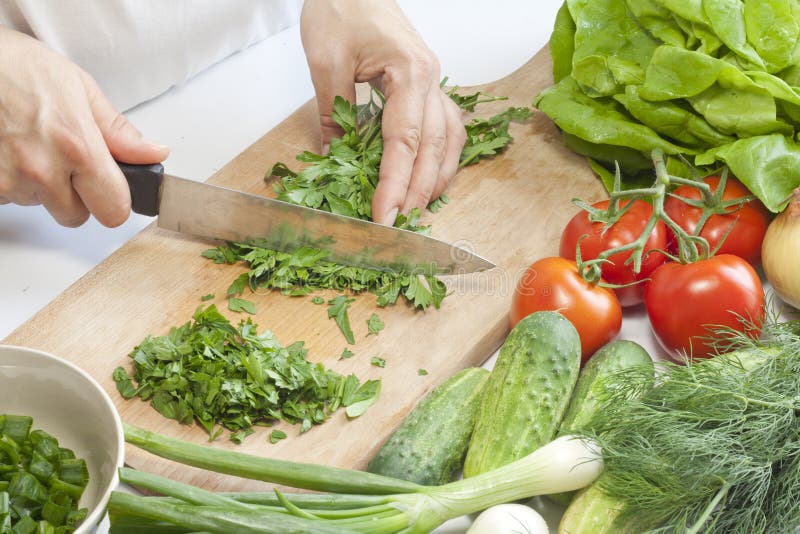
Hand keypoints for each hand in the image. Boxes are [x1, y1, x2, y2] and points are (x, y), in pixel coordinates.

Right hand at [0, 27, 168, 226]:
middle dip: (73, 194)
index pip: (114, 209)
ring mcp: (9, 180)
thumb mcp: (79, 87)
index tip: (109, 188)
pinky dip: (11, 179)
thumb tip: (152, 153)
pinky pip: (9, 198)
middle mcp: (42, 169)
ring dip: (39, 185)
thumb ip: (117, 131)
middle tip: (61, 158)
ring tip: (28, 144)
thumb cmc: (14, 66)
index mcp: (77, 146)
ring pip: (40, 204)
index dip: (113, 200)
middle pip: (75, 215)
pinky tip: (8, 150)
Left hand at [300, 0, 465, 224]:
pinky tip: (431, 175)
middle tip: (403, 224)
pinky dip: (442, 156)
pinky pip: (446, 127)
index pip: (405, 141)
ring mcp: (433, 82)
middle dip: (419, 190)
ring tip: (421, 209)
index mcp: (409, 72)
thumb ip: (334, 113)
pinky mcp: (427, 85)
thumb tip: (334, 157)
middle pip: (434, 147)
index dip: (395, 183)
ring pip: (450, 140)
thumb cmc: (341, 8)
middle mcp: (430, 79)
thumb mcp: (326, 62)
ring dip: (438, 177)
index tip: (384, 214)